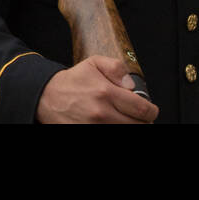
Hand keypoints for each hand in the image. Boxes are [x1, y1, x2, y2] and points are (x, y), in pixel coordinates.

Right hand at [35, 56, 158, 123]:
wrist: (47, 97)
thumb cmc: (73, 81)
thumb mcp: (93, 63)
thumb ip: (116, 67)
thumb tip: (131, 84)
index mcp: (105, 93)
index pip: (142, 109)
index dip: (151, 111)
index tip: (150, 110)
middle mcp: (102, 114)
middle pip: (138, 126)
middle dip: (142, 121)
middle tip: (138, 116)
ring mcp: (94, 128)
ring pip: (126, 132)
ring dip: (130, 126)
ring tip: (125, 119)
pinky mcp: (87, 133)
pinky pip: (112, 136)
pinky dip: (116, 130)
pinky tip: (114, 123)